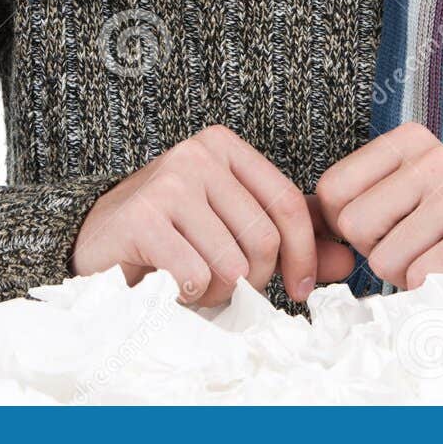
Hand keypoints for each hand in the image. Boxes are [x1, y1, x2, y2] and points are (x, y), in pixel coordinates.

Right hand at [68, 124, 349, 307]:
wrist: (95, 241)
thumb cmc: (171, 234)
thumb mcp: (232, 226)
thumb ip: (290, 239)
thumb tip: (347, 261)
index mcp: (225, 148)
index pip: (287, 203)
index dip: (302, 254)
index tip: (299, 288)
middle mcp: (198, 154)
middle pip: (263, 238)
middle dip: (252, 279)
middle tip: (227, 287)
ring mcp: (168, 182)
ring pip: (230, 263)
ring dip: (216, 292)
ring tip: (193, 282)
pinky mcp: (142, 217)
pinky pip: (194, 275)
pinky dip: (188, 295)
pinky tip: (170, 284)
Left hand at [313, 121, 442, 290]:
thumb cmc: (442, 227)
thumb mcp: (394, 200)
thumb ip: (342, 207)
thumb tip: (292, 224)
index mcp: (407, 140)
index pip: (333, 189)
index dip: (347, 224)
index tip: (384, 226)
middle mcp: (436, 157)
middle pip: (354, 225)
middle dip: (375, 251)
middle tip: (414, 245)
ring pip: (383, 258)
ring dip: (403, 275)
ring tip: (435, 260)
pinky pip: (418, 277)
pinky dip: (427, 291)